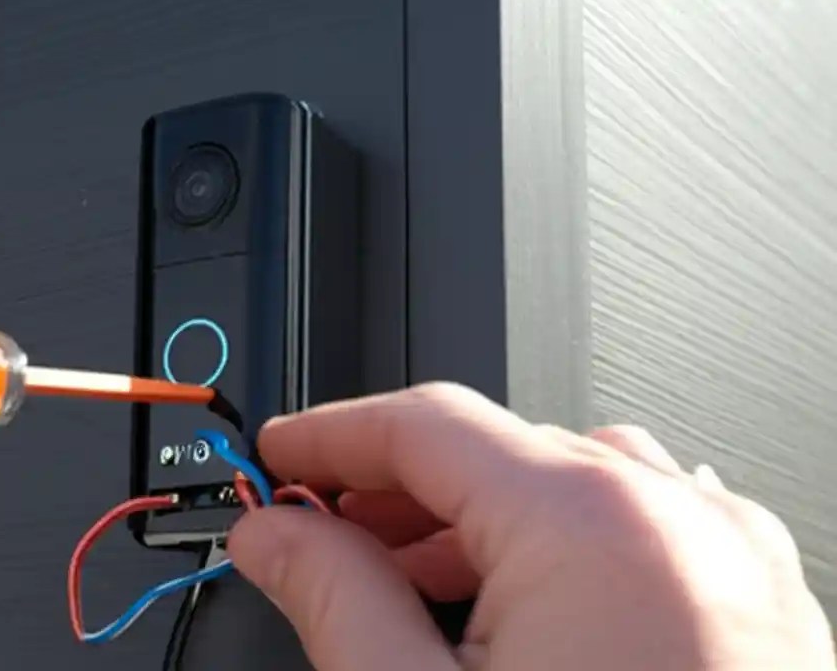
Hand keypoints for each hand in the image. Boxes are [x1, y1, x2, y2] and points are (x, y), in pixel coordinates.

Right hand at [228, 383, 835, 669]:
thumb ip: (334, 599)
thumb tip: (281, 540)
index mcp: (594, 525)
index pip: (426, 424)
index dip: (331, 437)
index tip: (282, 463)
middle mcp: (682, 525)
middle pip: (500, 453)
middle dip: (395, 490)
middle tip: (319, 535)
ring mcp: (736, 569)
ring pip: (572, 489)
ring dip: (475, 523)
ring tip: (407, 585)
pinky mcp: (761, 617)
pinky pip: (640, 537)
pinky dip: (557, 553)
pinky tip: (516, 614)